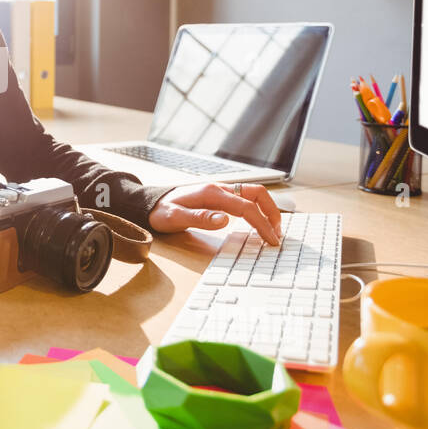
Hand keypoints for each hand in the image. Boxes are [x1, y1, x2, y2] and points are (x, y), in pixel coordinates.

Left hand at [148, 182, 282, 245]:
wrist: (150, 204)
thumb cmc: (161, 211)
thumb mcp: (175, 218)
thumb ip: (200, 218)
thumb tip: (224, 220)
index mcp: (212, 193)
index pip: (247, 207)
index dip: (262, 223)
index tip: (271, 239)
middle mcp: (219, 189)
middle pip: (257, 194)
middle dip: (272, 212)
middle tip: (277, 233)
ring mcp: (220, 191)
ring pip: (253, 194)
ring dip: (266, 209)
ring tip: (272, 229)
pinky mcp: (219, 196)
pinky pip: (244, 199)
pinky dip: (257, 209)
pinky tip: (257, 222)